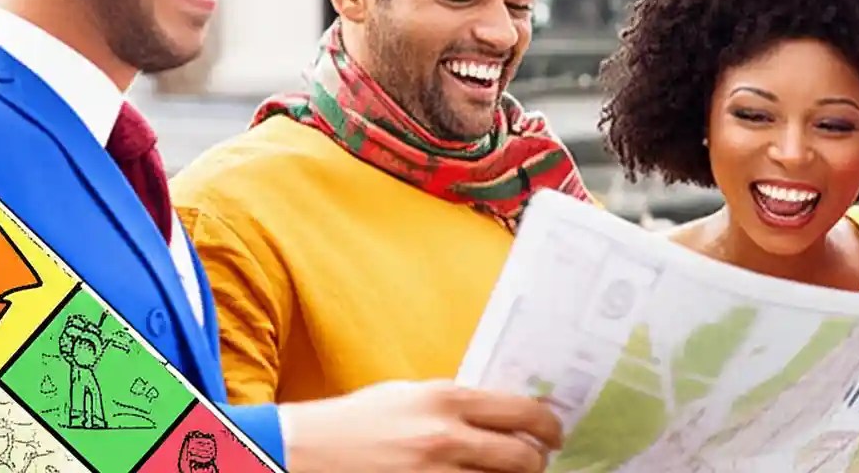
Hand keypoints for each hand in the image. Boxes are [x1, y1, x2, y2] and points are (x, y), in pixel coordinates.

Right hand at [280, 380, 563, 471]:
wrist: (305, 452)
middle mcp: (446, 437)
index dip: (549, 426)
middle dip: (537, 462)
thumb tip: (499, 414)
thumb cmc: (356, 422)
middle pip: (523, 458)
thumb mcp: (408, 396)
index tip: (554, 433)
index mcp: (446, 400)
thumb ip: (453, 404)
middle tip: (536, 461)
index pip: (524, 413)